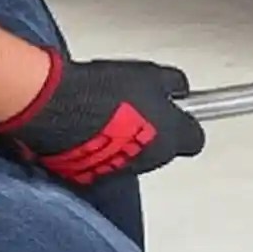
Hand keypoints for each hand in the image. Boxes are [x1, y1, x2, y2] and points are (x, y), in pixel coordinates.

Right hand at [0, 49, 204, 184]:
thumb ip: (173, 83)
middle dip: (155, 133)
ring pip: (134, 158)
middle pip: (164, 150)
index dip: (187, 125)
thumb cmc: (103, 91)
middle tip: (139, 110)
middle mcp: (150, 158)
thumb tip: (180, 87)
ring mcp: (121, 170)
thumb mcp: (150, 74)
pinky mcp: (92, 176)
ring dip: (127, 142)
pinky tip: (89, 132)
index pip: (195, 140)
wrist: (57, 107)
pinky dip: (101, 152)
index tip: (180, 113)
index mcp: (171, 135)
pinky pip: (104, 165)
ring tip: (108, 117)